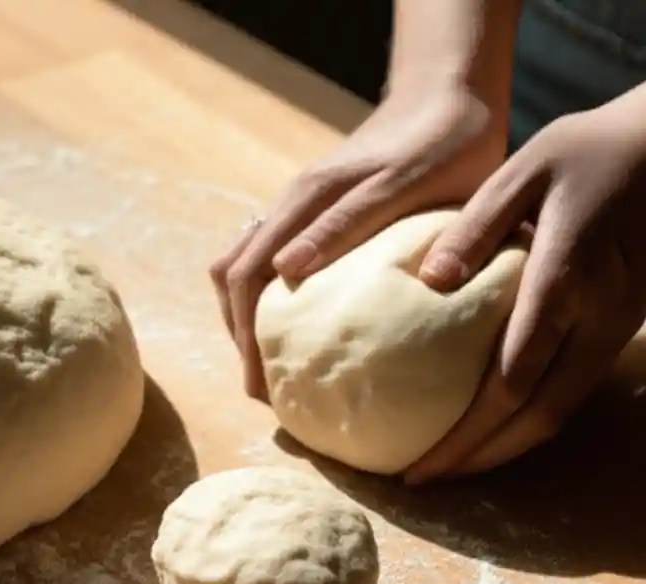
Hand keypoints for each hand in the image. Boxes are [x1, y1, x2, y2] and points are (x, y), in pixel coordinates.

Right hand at [211, 87, 506, 398]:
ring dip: (248, 317)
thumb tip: (287, 271)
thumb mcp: (402, 185)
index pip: (246, 278)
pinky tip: (297, 328)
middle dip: (239, 337)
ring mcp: (296, 209)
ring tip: (273, 364)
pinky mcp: (311, 213)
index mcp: (303, 202)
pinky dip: (267, 299)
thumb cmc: (442, 146)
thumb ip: (346, 223)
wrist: (448, 97)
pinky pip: (267, 260)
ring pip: (243, 268)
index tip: (263, 389)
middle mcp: (288, 206)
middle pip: (232, 278)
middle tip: (265, 389)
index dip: (247, 337)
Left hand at [406, 86, 645, 482]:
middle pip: (539, 412)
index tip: (417, 461)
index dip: (466, 431)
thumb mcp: (526, 167)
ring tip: (451, 464)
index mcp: (567, 278)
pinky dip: (532, 416)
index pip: (512, 379)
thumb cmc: (588, 150)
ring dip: (507, 445)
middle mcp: (599, 314)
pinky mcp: (622, 323)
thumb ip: (479, 223)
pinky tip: (492, 423)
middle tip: (422, 480)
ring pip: (563, 407)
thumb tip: (430, 280)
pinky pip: (575, 385)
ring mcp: (618, 323)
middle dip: (479, 455)